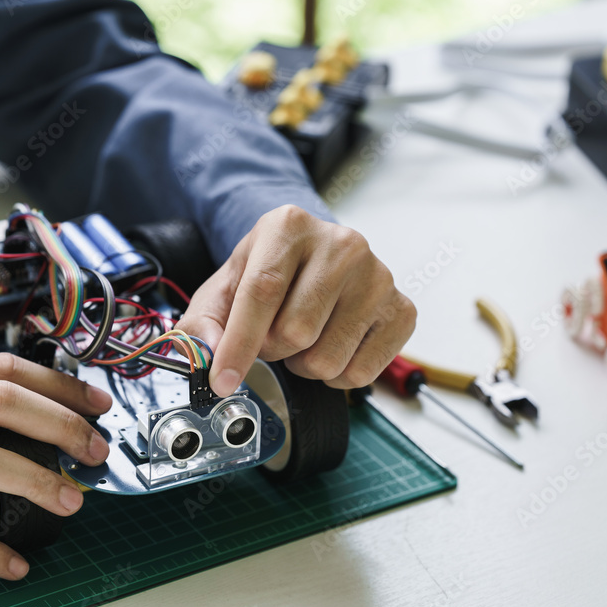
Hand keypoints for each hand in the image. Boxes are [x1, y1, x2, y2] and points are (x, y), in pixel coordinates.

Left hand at [177, 205, 416, 395]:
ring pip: (327, 359)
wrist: (317, 260)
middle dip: (274, 349)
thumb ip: (204, 321)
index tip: (222, 380)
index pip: (262, 292)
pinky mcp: (402, 310)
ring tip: (307, 338)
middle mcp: (341, 243)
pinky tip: (334, 345)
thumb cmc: (270, 274)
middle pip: (295, 332)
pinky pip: (361, 373)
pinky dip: (338, 376)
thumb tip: (208, 351)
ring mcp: (379, 276)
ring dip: (305, 364)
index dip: (239, 344)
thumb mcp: (226, 287)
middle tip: (275, 335)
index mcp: (289, 226)